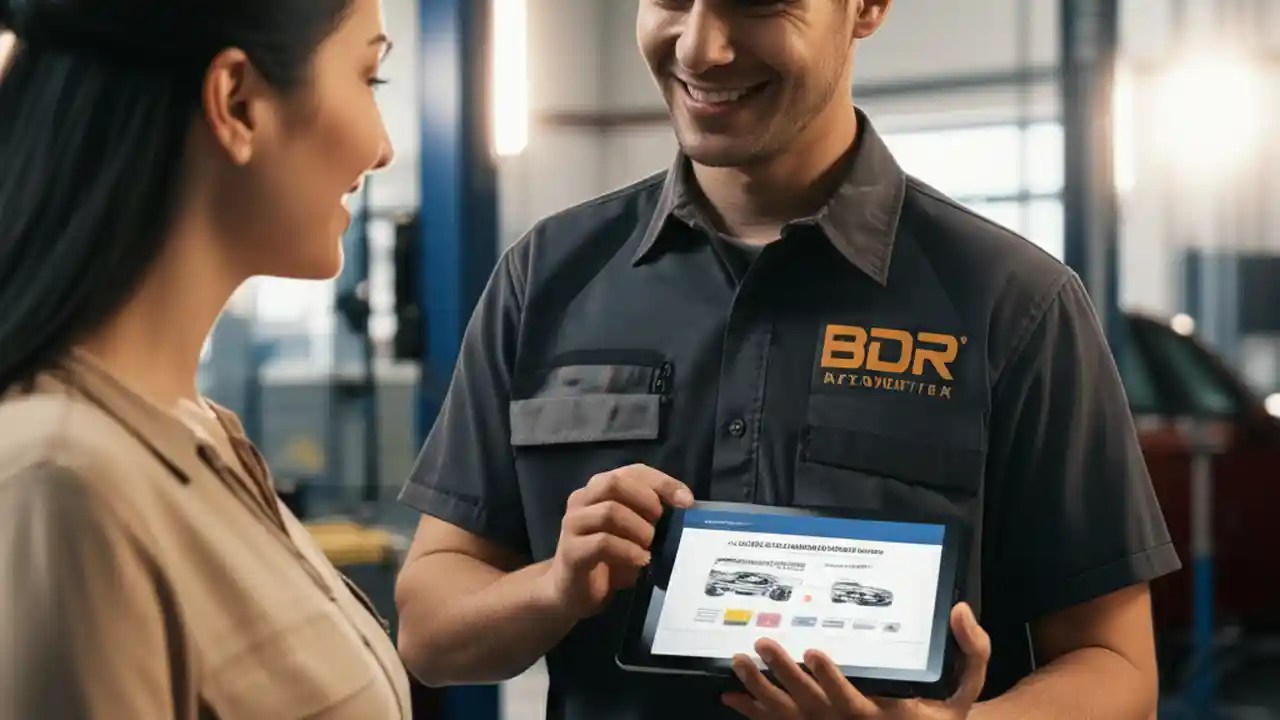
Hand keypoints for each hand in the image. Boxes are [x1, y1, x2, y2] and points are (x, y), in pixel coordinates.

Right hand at [541, 464, 693, 618]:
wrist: (569, 593)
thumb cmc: (607, 560)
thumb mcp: (633, 533)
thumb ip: (650, 516)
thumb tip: (684, 507)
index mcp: (599, 489)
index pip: (633, 472)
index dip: (662, 482)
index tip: (686, 501)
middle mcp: (582, 500)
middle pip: (614, 482)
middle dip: (646, 500)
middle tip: (659, 521)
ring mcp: (573, 525)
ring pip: (609, 511)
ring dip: (638, 529)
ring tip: (649, 546)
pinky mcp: (571, 551)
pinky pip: (602, 543)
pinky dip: (628, 551)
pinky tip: (641, 561)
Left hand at [723, 603, 990, 718]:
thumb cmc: (942, 717)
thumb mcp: (967, 692)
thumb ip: (973, 654)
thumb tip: (962, 612)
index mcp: (881, 715)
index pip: (850, 700)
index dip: (831, 679)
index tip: (814, 652)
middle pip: (809, 704)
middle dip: (785, 675)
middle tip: (764, 644)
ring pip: (787, 716)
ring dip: (760, 690)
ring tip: (739, 663)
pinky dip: (753, 712)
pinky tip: (732, 695)